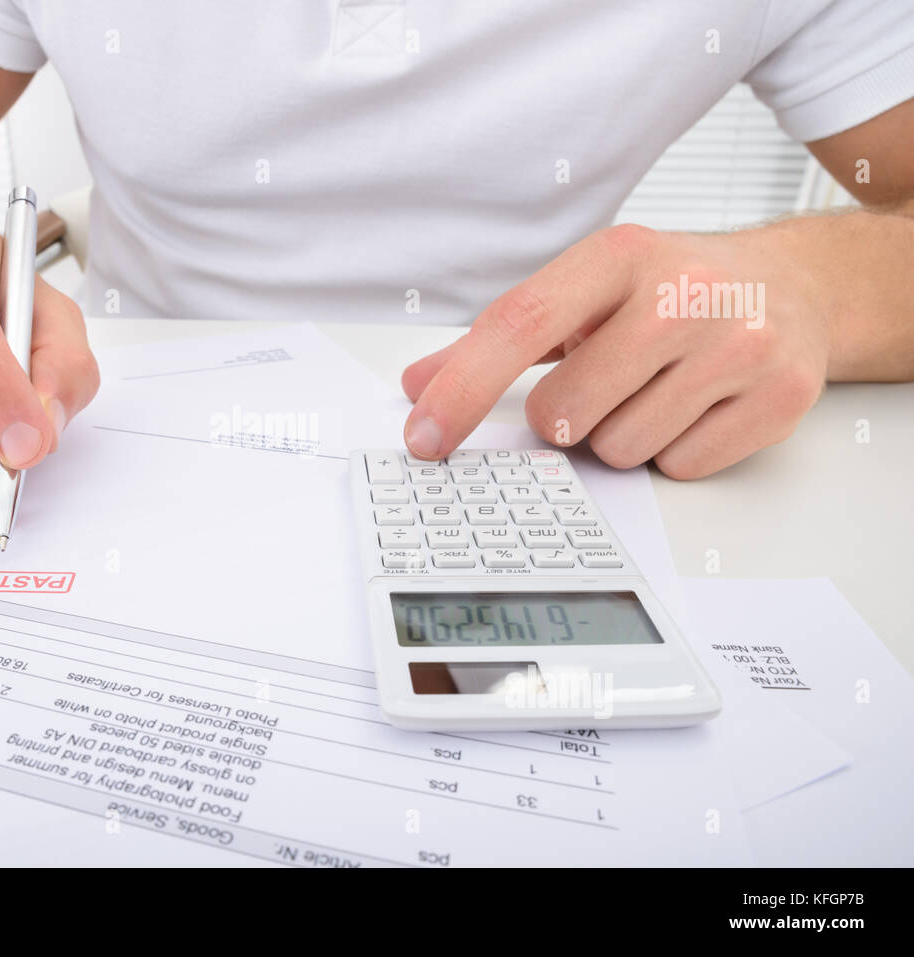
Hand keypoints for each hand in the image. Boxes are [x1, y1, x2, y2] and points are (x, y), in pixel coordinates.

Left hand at [401, 224, 829, 477]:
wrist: (795, 286)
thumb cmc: (670, 291)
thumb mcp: (585, 293)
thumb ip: (498, 340)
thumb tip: (419, 387)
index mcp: (619, 255)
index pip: (519, 325)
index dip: (463, 388)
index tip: (425, 436)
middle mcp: (684, 293)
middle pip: (564, 413)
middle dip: (566, 416)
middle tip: (605, 382)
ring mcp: (740, 344)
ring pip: (620, 450)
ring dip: (621, 435)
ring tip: (657, 388)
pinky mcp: (781, 396)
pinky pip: (679, 468)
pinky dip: (674, 452)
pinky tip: (697, 406)